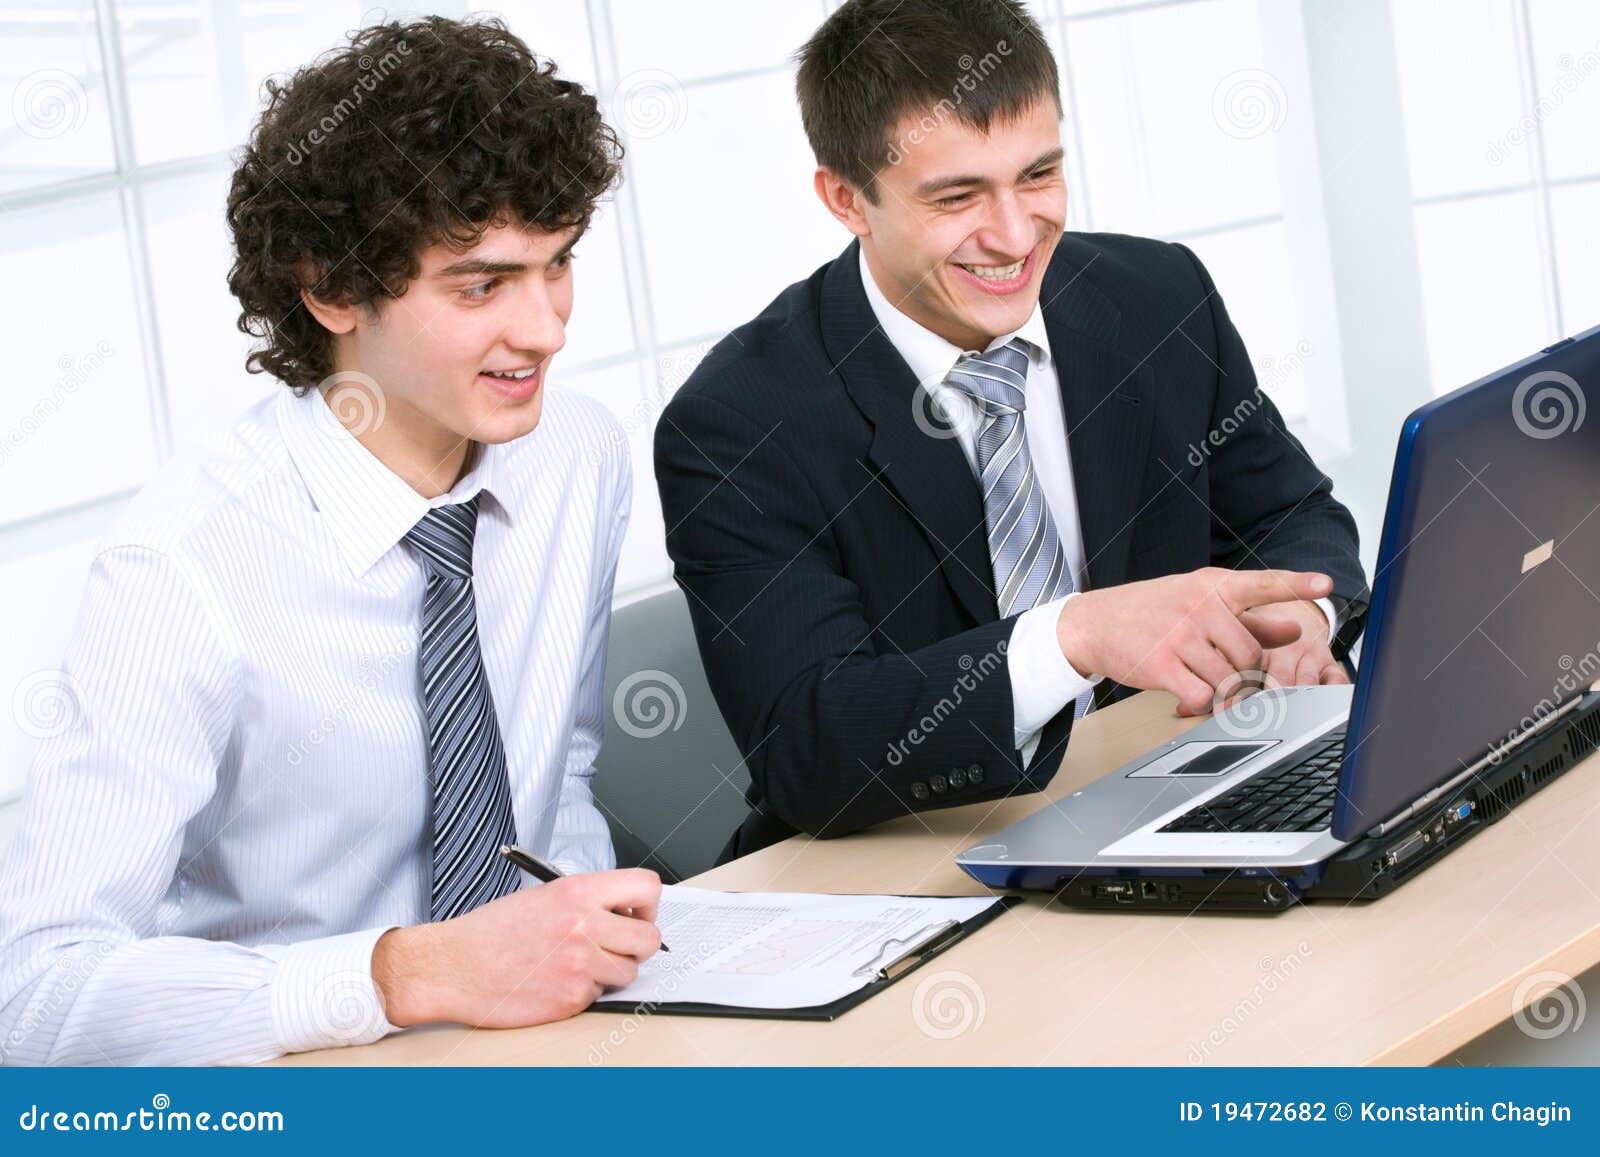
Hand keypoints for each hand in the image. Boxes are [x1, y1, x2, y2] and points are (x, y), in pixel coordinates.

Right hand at [371, 868, 662, 1028]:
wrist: (453, 966)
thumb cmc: (492, 931)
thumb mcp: (543, 895)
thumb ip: (588, 900)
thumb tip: (625, 912)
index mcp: (577, 891)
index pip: (647, 887)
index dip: (648, 906)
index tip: (635, 916)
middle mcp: (583, 925)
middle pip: (649, 939)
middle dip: (638, 944)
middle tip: (617, 946)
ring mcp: (580, 965)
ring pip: (628, 972)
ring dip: (610, 971)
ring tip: (578, 964)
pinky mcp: (571, 998)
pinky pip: (599, 995)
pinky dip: (584, 991)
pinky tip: (556, 980)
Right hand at [1055, 566, 1334, 717]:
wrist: (1093, 623)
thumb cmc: (1151, 612)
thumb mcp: (1198, 603)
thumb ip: (1248, 618)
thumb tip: (1292, 629)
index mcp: (1211, 586)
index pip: (1262, 583)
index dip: (1296, 584)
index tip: (1325, 584)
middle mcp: (1198, 605)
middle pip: (1252, 653)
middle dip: (1245, 672)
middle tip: (1225, 673)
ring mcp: (1179, 635)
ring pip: (1230, 678)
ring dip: (1222, 690)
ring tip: (1202, 678)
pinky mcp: (1161, 664)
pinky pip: (1203, 695)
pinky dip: (1200, 700)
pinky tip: (1185, 687)